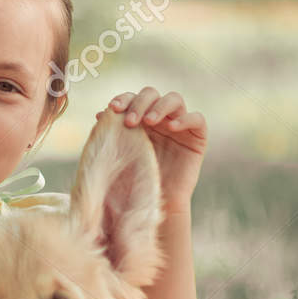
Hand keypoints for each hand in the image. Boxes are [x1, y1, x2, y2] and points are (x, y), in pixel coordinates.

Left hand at [102, 88, 206, 214]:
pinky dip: (185, 119)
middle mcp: (159, 118)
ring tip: (149, 121)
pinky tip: (172, 127)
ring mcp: (179, 124)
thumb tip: (100, 115)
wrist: (155, 204)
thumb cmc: (133, 182)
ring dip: (160, 107)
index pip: (132, 98)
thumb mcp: (121, 157)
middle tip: (130, 122)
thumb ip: (113, 136)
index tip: (112, 109)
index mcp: (139, 119)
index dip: (123, 99)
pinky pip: (197, 118)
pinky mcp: (197, 136)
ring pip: (174, 99)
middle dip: (139, 103)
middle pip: (152, 94)